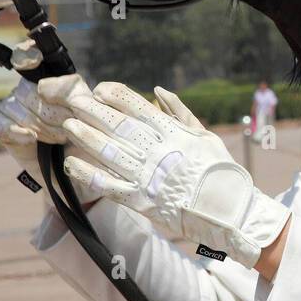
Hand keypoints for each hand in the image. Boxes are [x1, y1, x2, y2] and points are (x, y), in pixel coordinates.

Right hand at [0, 67, 101, 209]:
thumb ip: (75, 94)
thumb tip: (43, 87)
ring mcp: (16, 108)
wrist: (85, 176)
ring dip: (38, 125)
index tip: (32, 59)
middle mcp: (33, 90)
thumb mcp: (95, 116)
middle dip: (52, 111)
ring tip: (57, 140)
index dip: (27, 53)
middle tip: (69, 129)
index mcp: (56, 81)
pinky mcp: (5, 129)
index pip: (32, 55)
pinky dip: (13, 129)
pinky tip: (30, 138)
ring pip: (15, 105)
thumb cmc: (94, 143)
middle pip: (30, 89)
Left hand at [40, 80, 290, 268]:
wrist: (231, 211)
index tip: (100, 88)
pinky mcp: (141, 202)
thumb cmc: (221, 171)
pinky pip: (108, 185)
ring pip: (110, 153)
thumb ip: (180, 113)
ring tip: (69, 126)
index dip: (117, 97)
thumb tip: (157, 90)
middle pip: (119, 127)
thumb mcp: (205, 136)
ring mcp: (148, 177)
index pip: (139, 110)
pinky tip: (71, 164)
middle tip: (74, 101)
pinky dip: (88, 174)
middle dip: (94, 112)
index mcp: (175, 135)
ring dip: (86, 138)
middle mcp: (159, 153)